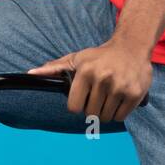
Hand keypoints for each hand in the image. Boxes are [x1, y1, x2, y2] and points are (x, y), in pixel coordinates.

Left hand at [27, 36, 152, 122]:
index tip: (84, 97)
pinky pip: (120, 117)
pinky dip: (119, 113)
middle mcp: (103, 79)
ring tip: (109, 96)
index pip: (74, 107)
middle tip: (99, 95)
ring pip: (105, 117)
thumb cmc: (101, 56)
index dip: (78, 105)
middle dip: (93, 108)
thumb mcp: (77, 58)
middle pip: (90, 113)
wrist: (131, 47)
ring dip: (106, 112)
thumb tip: (30, 73)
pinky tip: (120, 98)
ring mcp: (120, 87)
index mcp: (86, 71)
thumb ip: (54, 68)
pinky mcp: (134, 94)